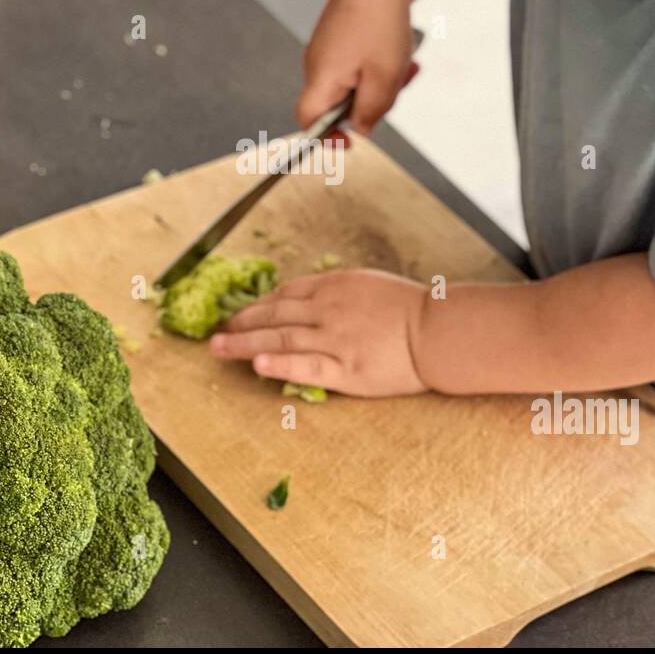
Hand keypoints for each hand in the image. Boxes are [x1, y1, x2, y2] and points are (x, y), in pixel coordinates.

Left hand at [208, 269, 428, 397]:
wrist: (437, 330)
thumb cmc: (409, 308)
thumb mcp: (368, 284)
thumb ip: (336, 291)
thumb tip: (306, 299)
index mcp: (333, 286)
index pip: (284, 295)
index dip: (257, 306)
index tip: (240, 315)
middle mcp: (327, 310)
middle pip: (273, 316)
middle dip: (241, 323)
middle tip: (217, 332)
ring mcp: (334, 340)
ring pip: (280, 340)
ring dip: (245, 343)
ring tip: (220, 349)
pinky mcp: (346, 369)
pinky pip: (306, 367)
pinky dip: (278, 365)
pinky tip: (256, 366)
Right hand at [297, 0, 418, 136]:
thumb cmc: (380, 24)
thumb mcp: (385, 80)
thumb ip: (370, 112)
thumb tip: (358, 130)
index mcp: (321, 77)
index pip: (308, 120)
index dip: (325, 137)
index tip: (348, 141)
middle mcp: (315, 64)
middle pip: (335, 104)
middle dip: (368, 102)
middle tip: (396, 86)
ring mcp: (324, 49)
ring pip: (349, 83)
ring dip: (377, 82)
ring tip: (402, 63)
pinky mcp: (335, 38)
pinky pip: (353, 65)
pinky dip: (374, 65)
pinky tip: (393, 50)